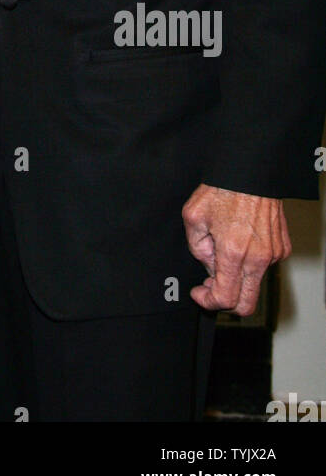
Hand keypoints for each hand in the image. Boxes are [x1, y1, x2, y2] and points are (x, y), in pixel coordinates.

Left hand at [182, 183, 290, 314]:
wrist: (251, 171)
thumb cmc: (223, 188)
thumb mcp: (193, 216)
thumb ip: (197, 249)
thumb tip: (209, 267)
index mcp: (234, 252)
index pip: (225, 299)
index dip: (208, 302)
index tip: (199, 293)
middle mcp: (258, 258)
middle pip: (246, 304)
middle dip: (226, 302)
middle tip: (211, 285)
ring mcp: (273, 254)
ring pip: (254, 282)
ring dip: (237, 276)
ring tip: (224, 249)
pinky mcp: (282, 247)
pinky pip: (265, 265)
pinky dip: (250, 262)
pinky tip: (240, 241)